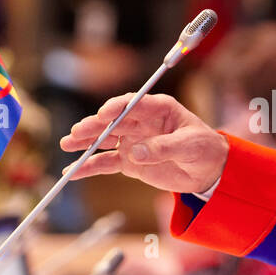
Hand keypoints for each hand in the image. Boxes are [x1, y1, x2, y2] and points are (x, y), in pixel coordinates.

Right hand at [60, 93, 228, 193]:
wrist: (208, 171)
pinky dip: (89, 167)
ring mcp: (133, 141)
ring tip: (67, 145)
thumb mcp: (190, 146)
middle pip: (113, 121)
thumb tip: (136, 152)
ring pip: (105, 139)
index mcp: (159, 109)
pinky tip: (73, 171)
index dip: (116, 107)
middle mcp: (141, 122)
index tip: (103, 114)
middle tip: (77, 132)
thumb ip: (164, 147)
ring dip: (85, 142)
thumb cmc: (204, 149)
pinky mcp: (129, 161)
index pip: (133, 103)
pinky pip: (106, 162)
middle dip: (94, 126)